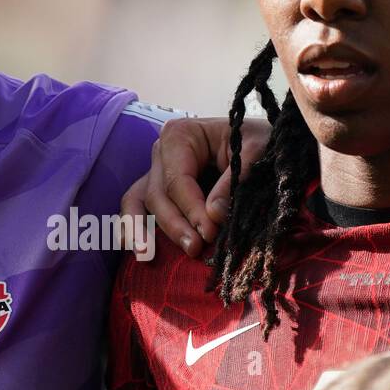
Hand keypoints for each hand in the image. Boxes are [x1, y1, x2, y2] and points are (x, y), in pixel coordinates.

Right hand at [119, 116, 270, 258]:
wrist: (257, 139)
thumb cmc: (257, 139)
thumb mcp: (256, 149)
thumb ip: (234, 179)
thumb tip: (214, 215)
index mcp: (179, 134)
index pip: (178, 179)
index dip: (192, 209)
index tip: (211, 232)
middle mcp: (160, 151)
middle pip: (158, 194)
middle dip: (175, 224)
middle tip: (196, 249)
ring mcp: (156, 169)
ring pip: (141, 201)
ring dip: (142, 228)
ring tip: (146, 254)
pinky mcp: (159, 187)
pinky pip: (136, 204)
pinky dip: (131, 223)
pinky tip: (134, 247)